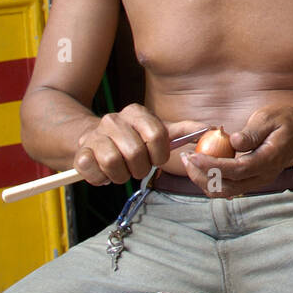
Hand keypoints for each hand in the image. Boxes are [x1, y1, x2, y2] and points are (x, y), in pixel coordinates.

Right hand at [73, 106, 206, 185]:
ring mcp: (94, 136)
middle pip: (135, 153)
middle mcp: (113, 120)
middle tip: (138, 168)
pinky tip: (104, 172)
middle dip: (141, 168)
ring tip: (121, 171)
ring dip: (121, 176)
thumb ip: (184, 130)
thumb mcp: (157, 131)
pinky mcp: (80, 153)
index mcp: (136, 113)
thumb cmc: (132, 139)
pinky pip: (93, 171)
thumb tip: (211, 128)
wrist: (93, 141)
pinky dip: (101, 179)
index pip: (157, 135)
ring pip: (113, 164)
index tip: (156, 159)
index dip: (159, 154)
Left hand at [179, 104, 292, 196]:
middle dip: (201, 176)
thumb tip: (233, 141)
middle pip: (226, 187)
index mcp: (268, 160)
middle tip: (185, 158)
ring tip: (190, 162)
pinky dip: (212, 179)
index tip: (192, 156)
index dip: (212, 166)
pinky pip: (228, 187)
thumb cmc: (286, 120)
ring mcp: (258, 181)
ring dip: (204, 180)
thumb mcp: (270, 117)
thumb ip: (252, 131)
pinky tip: (202, 164)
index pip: (236, 170)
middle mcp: (263, 176)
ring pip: (225, 191)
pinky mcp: (252, 180)